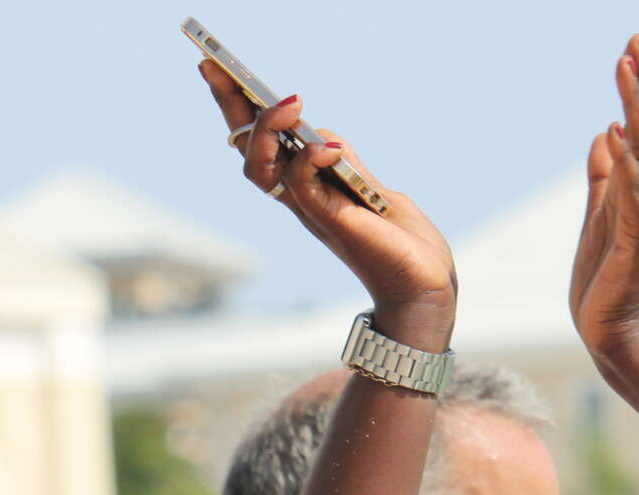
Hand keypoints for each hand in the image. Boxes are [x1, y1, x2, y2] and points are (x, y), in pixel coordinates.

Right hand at [197, 60, 454, 347]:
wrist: (423, 284)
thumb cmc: (400, 239)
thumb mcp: (368, 186)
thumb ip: (342, 161)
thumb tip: (318, 136)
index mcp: (306, 188)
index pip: (261, 142)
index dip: (237, 106)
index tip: (215, 65)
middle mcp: (299, 199)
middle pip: (247, 151)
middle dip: (230, 107)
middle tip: (216, 67)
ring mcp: (310, 211)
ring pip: (261, 168)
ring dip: (267, 130)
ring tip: (290, 103)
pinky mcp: (329, 221)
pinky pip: (301, 184)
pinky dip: (310, 158)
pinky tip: (328, 145)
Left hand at [569, 34, 638, 366]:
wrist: (615, 336)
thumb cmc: (607, 283)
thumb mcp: (597, 219)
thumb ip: (602, 178)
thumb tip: (602, 134)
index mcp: (638, 189)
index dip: (638, 86)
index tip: (632, 45)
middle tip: (637, 39)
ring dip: (637, 110)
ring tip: (627, 70)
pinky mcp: (635, 245)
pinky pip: (633, 201)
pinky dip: (628, 168)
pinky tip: (618, 138)